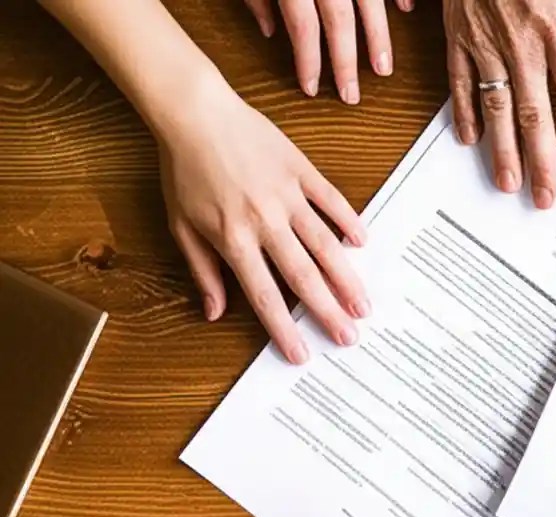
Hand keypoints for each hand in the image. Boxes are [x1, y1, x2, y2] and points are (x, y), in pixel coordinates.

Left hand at [158, 85, 368, 363]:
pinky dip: (349, 222)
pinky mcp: (301, 171)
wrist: (194, 113)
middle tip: (349, 338)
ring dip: (346, 277)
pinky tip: (362, 243)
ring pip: (325, 244)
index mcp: (233, 239)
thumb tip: (213, 312)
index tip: (301, 354)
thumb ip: (203, 271)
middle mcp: (265, 222)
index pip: (264, 295)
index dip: (284, 329)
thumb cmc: (184, 170)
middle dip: (327, 311)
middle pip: (303, 276)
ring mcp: (287, 195)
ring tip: (363, 304)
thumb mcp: (182, 226)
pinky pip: (331, 201)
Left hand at [243, 0, 413, 101]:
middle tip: (351, 95)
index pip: (303, 27)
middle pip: (339, 23)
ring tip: (384, 68)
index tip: (309, 88)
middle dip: (347, 63)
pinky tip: (404, 8)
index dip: (308, 60)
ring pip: (370, 3)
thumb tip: (267, 29)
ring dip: (380, 37)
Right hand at [443, 0, 555, 207]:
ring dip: (502, 150)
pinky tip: (469, 140)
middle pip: (535, 115)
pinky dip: (463, 112)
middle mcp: (520, 43)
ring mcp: (484, 42)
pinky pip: (459, 81)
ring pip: (495, 107)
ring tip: (508, 184)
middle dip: (542, 162)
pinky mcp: (456, 34)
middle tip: (545, 198)